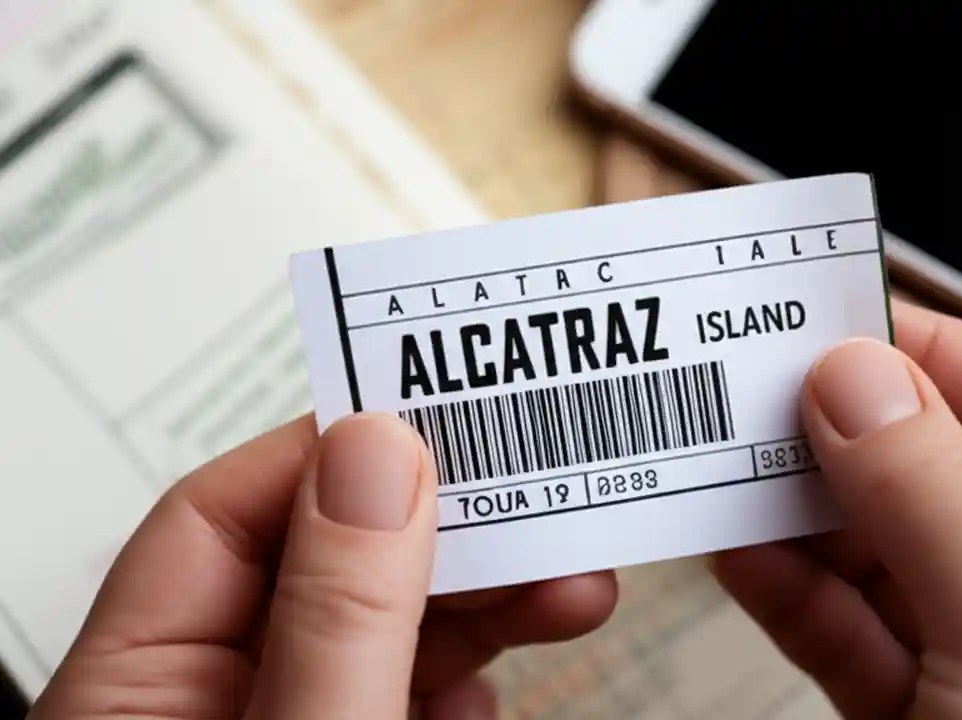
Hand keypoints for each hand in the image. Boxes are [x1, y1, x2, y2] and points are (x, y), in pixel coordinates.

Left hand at [30, 414, 616, 718]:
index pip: (218, 517)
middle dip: (444, 529)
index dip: (331, 451)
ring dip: (484, 602)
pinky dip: (465, 679)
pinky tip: (500, 686)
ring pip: (381, 632)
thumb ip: (338, 619)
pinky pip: (405, 694)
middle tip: (545, 490)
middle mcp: (200, 706)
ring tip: (572, 583)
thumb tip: (378, 455)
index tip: (441, 416)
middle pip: (321, 564)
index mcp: (131, 696)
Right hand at [715, 302, 961, 718]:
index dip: (944, 360)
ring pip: (895, 552)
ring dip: (811, 512)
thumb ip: (933, 494)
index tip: (838, 332)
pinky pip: (858, 633)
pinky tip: (745, 553)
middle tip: (761, 391)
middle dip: (858, 437)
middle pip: (959, 473)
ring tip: (730, 463)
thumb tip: (855, 379)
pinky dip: (798, 594)